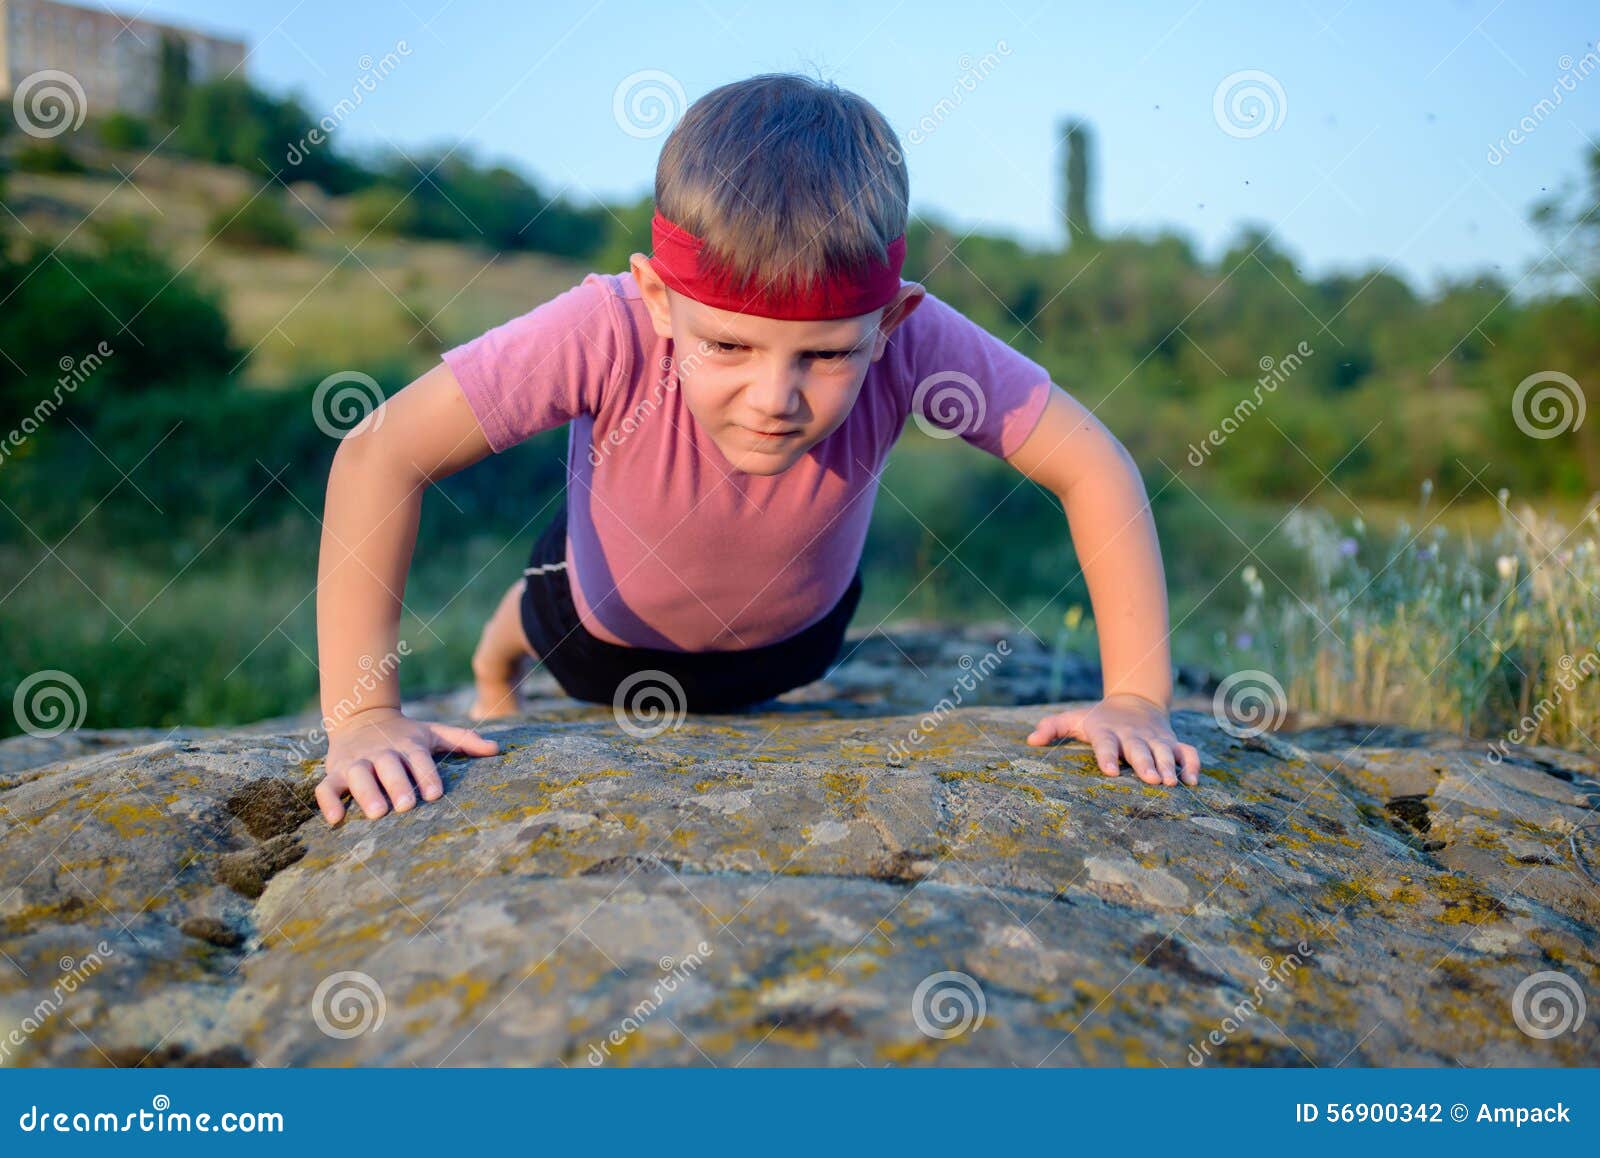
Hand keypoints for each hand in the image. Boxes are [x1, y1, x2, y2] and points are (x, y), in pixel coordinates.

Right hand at [316, 707, 499, 823]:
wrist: (361, 717)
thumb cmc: (406, 734)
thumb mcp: (433, 732)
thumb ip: (463, 739)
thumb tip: (497, 749)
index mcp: (408, 744)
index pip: (419, 758)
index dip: (427, 774)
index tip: (435, 793)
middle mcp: (381, 752)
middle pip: (388, 766)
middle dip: (397, 784)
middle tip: (407, 805)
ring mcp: (356, 762)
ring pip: (357, 775)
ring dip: (366, 792)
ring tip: (378, 812)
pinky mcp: (335, 772)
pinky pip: (325, 788)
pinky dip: (328, 802)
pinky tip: (336, 819)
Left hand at [1026, 693, 1200, 786]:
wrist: (1135, 702)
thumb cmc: (1099, 719)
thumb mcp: (1075, 719)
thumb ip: (1052, 727)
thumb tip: (1031, 740)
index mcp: (1107, 731)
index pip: (1106, 744)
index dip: (1107, 756)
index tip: (1109, 771)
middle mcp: (1133, 735)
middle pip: (1139, 749)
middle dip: (1146, 763)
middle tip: (1150, 779)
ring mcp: (1155, 739)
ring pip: (1165, 751)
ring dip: (1168, 766)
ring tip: (1171, 783)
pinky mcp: (1172, 742)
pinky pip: (1187, 752)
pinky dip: (1192, 764)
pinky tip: (1193, 782)